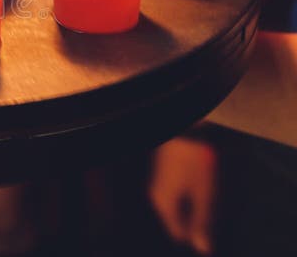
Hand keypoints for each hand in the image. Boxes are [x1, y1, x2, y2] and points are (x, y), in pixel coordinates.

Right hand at [149, 137, 216, 254]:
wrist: (184, 127)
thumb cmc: (193, 159)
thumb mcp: (203, 192)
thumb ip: (202, 221)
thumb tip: (201, 248)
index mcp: (163, 204)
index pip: (178, 232)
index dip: (196, 233)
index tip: (213, 227)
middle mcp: (157, 195)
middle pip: (178, 218)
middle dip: (197, 217)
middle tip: (213, 204)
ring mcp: (159, 182)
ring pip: (179, 203)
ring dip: (195, 202)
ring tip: (210, 189)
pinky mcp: (164, 171)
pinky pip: (178, 190)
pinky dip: (191, 189)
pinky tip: (202, 178)